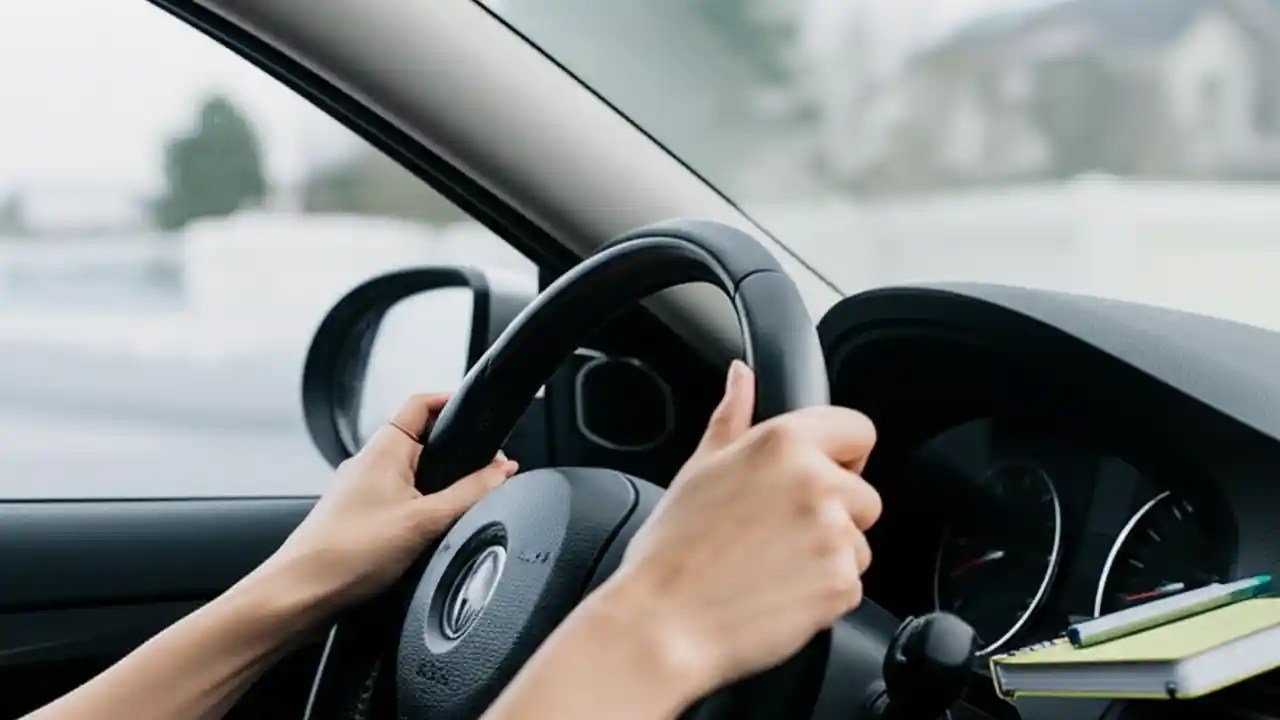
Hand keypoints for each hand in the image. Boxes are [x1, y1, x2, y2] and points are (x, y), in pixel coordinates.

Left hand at [260, 393, 518, 613]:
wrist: (302, 595)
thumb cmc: (348, 555)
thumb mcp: (425, 521)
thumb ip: (469, 494)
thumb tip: (501, 472)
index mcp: (383, 449)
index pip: (421, 403)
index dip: (453, 401)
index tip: (481, 414)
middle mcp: (369, 463)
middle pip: (422, 439)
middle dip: (456, 451)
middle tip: (487, 470)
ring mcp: (362, 491)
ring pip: (411, 473)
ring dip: (439, 482)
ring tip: (463, 503)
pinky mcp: (359, 518)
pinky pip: (399, 500)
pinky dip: (421, 506)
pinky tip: (432, 531)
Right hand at [608, 361, 880, 696]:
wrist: (663, 625)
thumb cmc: (672, 551)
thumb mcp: (698, 469)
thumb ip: (732, 416)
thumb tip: (742, 376)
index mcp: (782, 444)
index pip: (859, 430)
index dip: (841, 456)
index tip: (819, 475)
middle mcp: (816, 483)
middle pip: (864, 494)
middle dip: (835, 514)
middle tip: (778, 534)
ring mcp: (834, 536)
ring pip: (858, 543)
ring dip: (828, 556)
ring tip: (772, 566)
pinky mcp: (842, 585)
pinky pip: (851, 585)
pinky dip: (823, 594)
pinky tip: (778, 593)